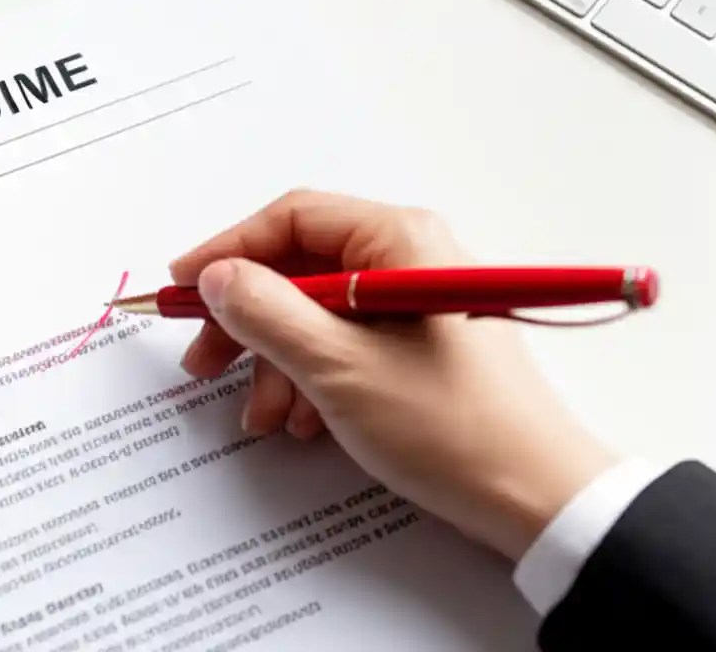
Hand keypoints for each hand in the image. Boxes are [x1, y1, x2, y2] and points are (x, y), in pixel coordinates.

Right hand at [170, 189, 617, 560]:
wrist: (533, 496)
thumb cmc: (448, 425)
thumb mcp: (338, 367)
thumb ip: (267, 314)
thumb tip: (217, 278)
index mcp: (399, 240)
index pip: (293, 219)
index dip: (228, 250)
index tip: (182, 288)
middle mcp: (408, 258)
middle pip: (300, 269)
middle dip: (247, 321)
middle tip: (203, 363)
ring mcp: (414, 303)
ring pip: (317, 316)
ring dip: (277, 363)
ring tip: (261, 415)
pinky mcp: (419, 346)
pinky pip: (346, 347)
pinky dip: (313, 381)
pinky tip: (303, 423)